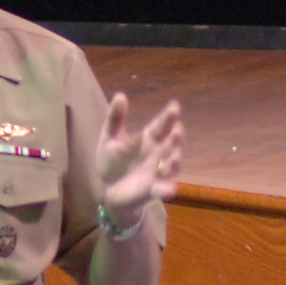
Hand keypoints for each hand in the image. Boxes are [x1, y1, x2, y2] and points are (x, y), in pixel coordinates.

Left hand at [96, 93, 183, 224]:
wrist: (108, 188)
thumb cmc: (113, 161)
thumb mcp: (110, 138)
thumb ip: (115, 118)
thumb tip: (120, 95)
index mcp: (147, 139)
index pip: (160, 126)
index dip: (168, 117)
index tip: (174, 106)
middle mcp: (156, 154)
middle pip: (171, 144)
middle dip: (176, 138)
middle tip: (177, 130)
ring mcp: (156, 172)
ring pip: (172, 166)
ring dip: (175, 160)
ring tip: (173, 156)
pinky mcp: (151, 189)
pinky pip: (162, 189)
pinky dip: (167, 188)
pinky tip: (171, 188)